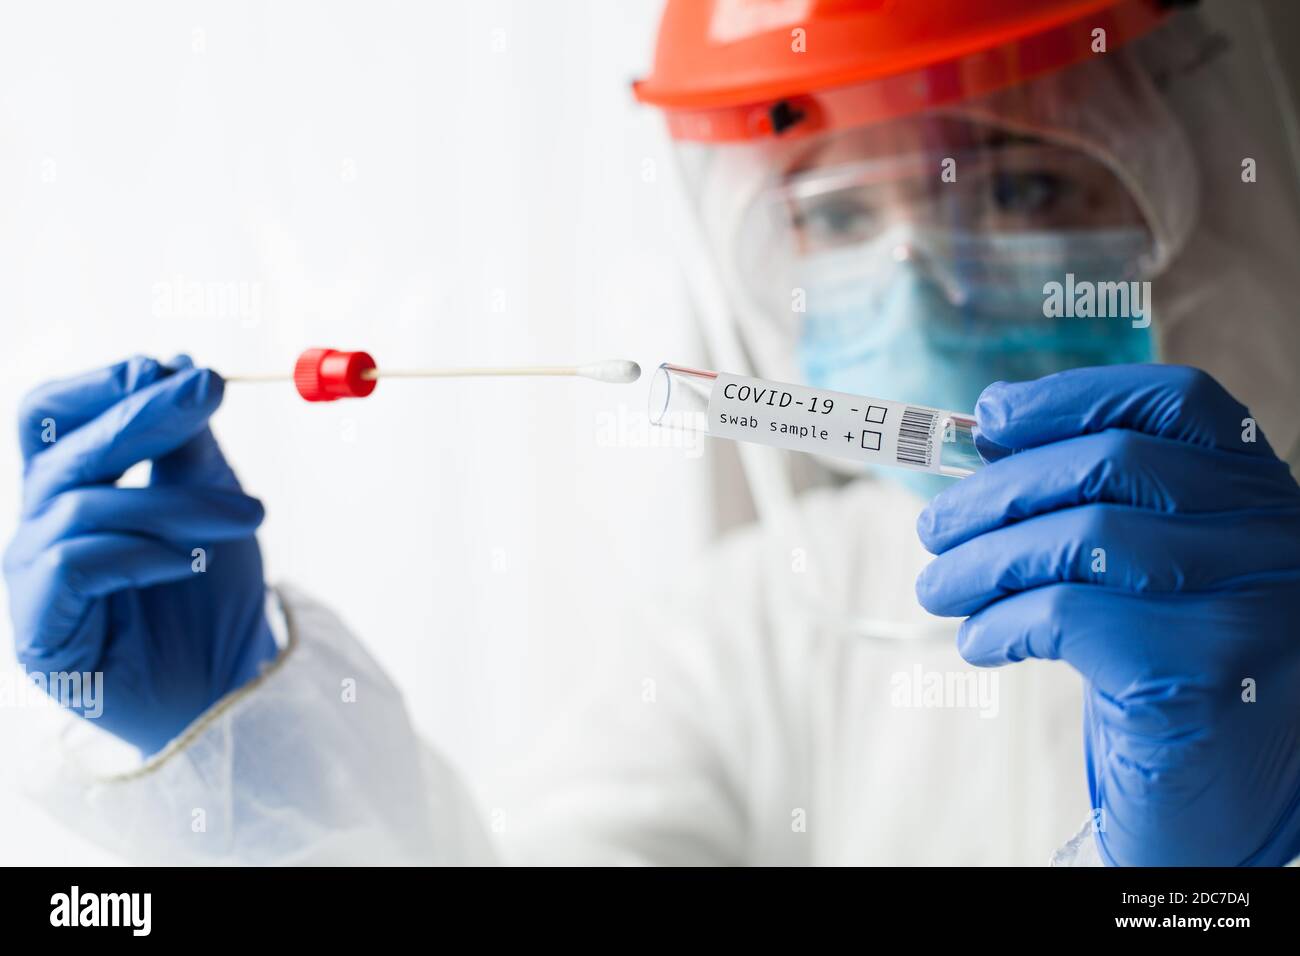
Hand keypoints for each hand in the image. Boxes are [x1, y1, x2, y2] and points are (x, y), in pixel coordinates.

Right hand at [4, 355, 276, 754]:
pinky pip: (74, 565)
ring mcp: (32, 578)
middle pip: (62, 445)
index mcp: (73, 487)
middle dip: (140, 412)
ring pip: (84, 504)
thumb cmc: (211, 596)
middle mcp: (40, 525)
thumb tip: (180, 366)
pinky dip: (141, 552)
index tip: (184, 369)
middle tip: (209, 390)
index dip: (107, 382)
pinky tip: (191, 562)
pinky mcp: (40, 629)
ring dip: (178, 500)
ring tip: (252, 514)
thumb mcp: (213, 503)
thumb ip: (190, 444)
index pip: (55, 414)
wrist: (223, 686)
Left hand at [915, 364, 1299, 865]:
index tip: (991, 417)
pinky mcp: (1197, 675)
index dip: (1071, 397)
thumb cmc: (1178, 673)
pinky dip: (999, 622)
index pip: (1175, 402)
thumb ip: (1100, 504)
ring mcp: (1244, 605)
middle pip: (1110, 463)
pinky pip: (1066, 615)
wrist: (1231, 804)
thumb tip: (991, 433)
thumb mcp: (1156, 575)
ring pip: (1081, 535)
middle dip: (997, 491)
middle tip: (933, 530)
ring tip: (939, 588)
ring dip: (982, 560)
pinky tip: (982, 642)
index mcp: (1259, 495)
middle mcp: (1271, 539)